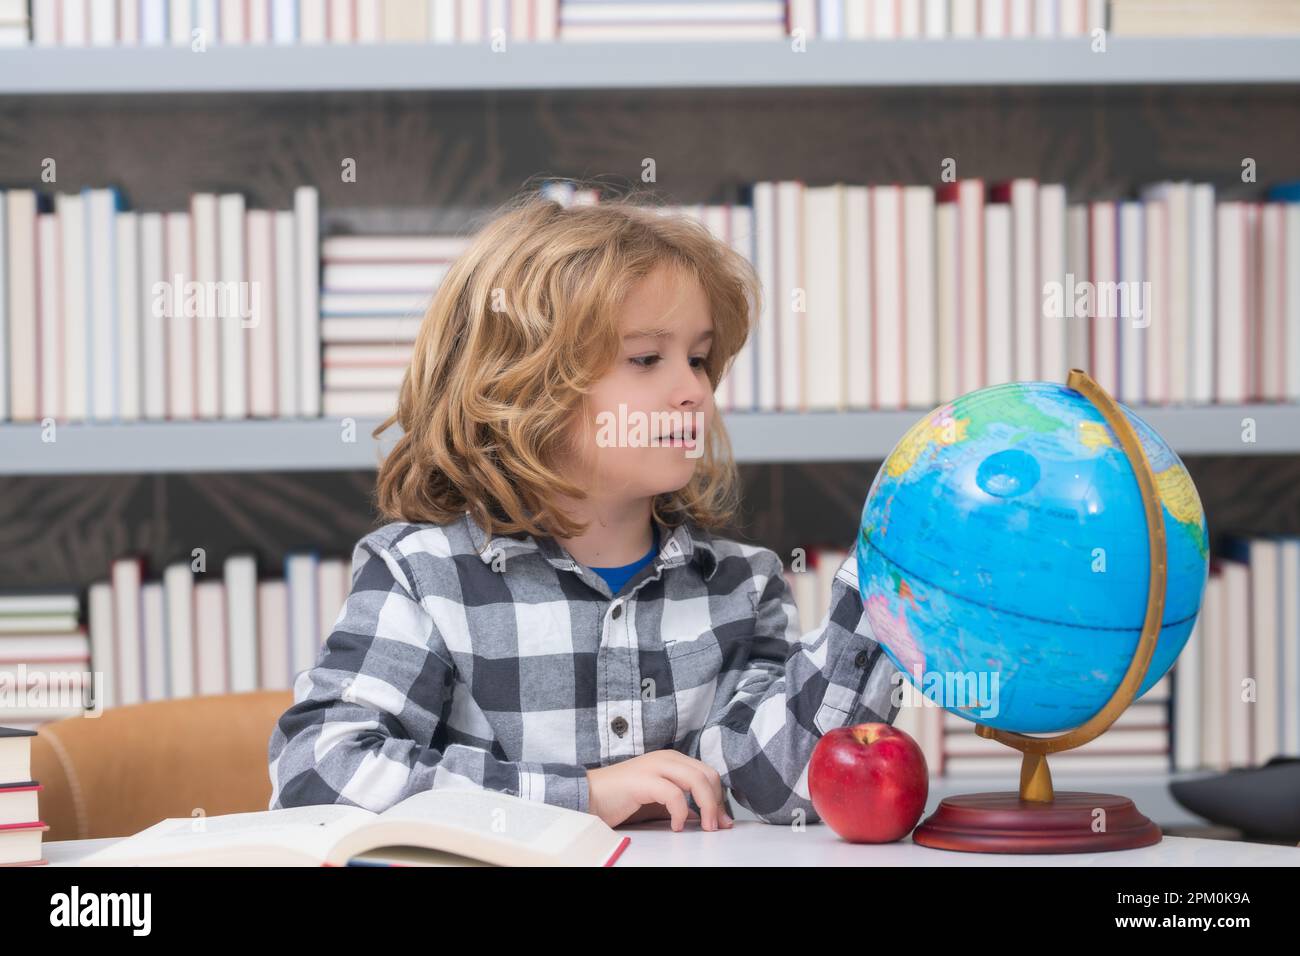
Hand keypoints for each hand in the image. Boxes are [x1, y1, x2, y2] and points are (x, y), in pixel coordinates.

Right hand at [586, 751, 735, 831]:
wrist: (589, 796)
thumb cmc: (622, 799)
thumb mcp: (658, 802)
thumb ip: (681, 804)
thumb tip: (705, 817)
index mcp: (672, 760)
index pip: (707, 773)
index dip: (718, 797)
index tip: (723, 821)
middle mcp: (666, 758)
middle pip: (706, 774)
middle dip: (716, 802)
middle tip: (716, 826)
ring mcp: (654, 766)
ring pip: (696, 780)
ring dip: (707, 806)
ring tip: (705, 827)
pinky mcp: (643, 780)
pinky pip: (673, 794)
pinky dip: (681, 812)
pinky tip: (676, 826)